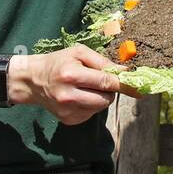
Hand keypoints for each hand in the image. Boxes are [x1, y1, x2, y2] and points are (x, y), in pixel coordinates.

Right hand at [10, 46, 141, 124]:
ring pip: (100, 107)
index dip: (123, 84)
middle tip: (103, 81)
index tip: (139, 88)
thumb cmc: (59, 62)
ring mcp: (68, 111)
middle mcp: (68, 96)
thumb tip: (125, 73)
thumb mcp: (79, 53)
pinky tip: (80, 96)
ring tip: (87, 87)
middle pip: (105, 99)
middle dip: (111, 90)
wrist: (33, 81)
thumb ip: (102, 62)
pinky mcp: (68, 120)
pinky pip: (91, 114)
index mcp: (71, 75)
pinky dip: (92, 105)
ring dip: (101, 97)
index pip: (105, 82)